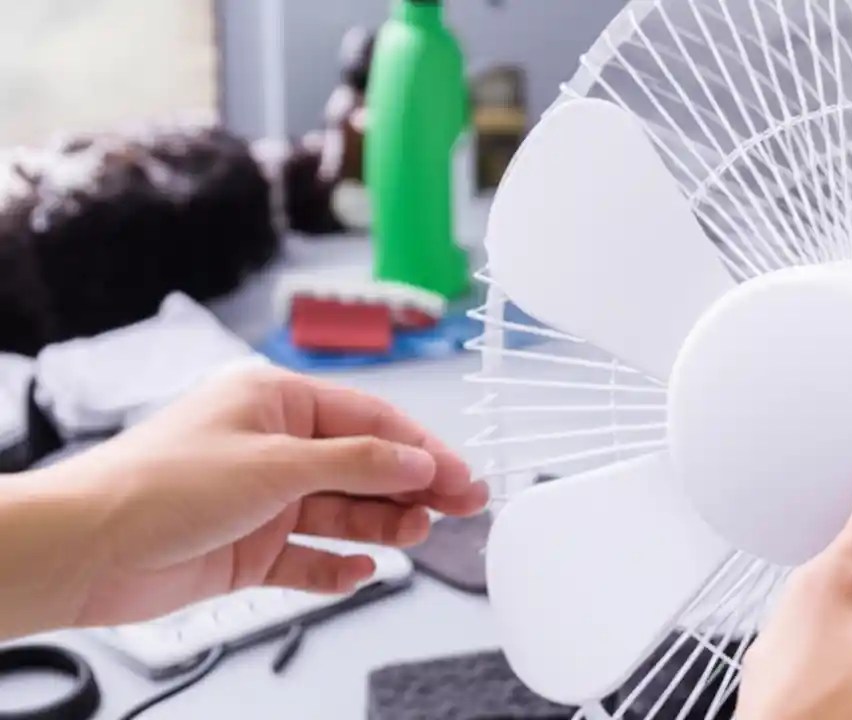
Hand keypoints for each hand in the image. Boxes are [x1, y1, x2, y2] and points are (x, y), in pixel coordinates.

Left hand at [22, 368, 486, 630]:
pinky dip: (337, 565)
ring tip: (416, 534)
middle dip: (413, 485)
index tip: (460, 473)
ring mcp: (263, 500)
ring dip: (382, 524)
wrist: (85, 548)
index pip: (369, 421)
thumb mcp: (275, 464)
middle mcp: (274, 448)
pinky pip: (309, 557)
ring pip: (342, 511)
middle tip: (463, 504)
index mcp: (277, 403)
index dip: (420, 447)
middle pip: (363, 466)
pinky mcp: (249, 547)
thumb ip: (355, 464)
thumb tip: (416, 460)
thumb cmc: (161, 483)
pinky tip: (362, 570)